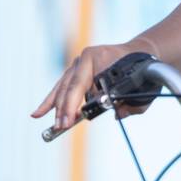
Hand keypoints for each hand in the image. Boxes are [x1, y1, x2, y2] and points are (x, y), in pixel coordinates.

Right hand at [30, 37, 158, 131]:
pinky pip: (63, 87)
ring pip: (62, 87)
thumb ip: (130, 104)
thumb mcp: (139, 87)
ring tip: (44, 119)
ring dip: (54, 106)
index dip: (73, 103)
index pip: (79, 83)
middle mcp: (83, 59)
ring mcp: (78, 65)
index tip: (70, 119)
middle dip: (63, 108)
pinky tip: (40, 112)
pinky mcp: (76, 72)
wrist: (139, 54)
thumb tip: (116, 114)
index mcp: (95, 58)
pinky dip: (53, 100)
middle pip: (69, 86)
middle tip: (61, 126)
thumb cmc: (140, 71)